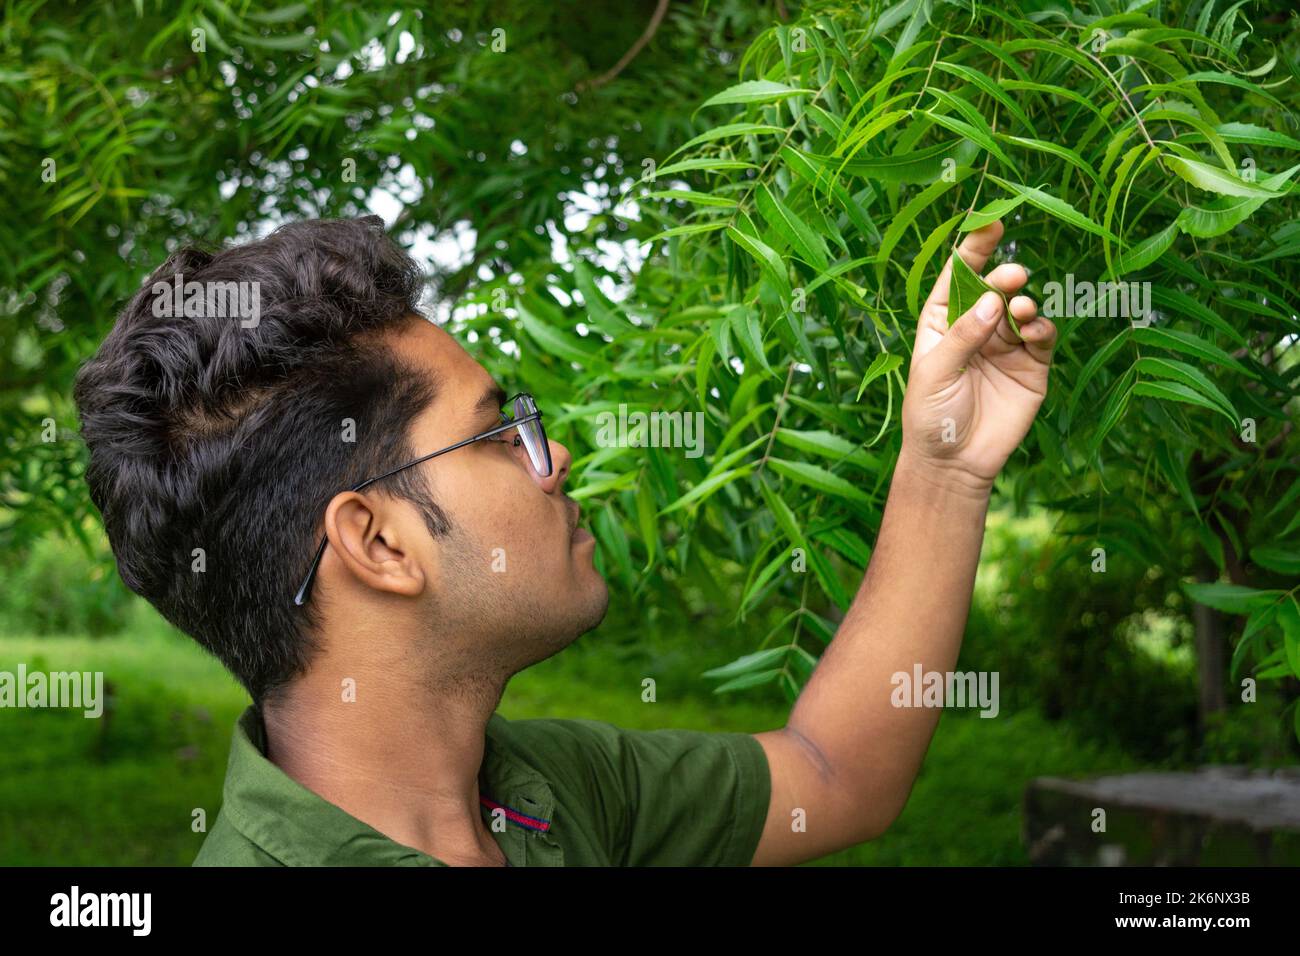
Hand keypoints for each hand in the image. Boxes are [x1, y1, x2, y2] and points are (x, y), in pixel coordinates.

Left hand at [900, 220, 1056, 494]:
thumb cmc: (931, 415)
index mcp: (942, 322)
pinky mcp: (1031, 366)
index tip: (991, 224)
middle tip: (1014, 276)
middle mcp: (976, 327)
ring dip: (1024, 302)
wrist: (954, 463)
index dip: (974, 249)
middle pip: (994, 288)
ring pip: (1021, 309)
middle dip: (1004, 276)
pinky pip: (1042, 337)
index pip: (959, 278)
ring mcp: (1005, 345)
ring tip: (1020, 310)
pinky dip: (1042, 328)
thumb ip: (963, 337)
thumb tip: (992, 301)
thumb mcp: (935, 373)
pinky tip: (1034, 331)